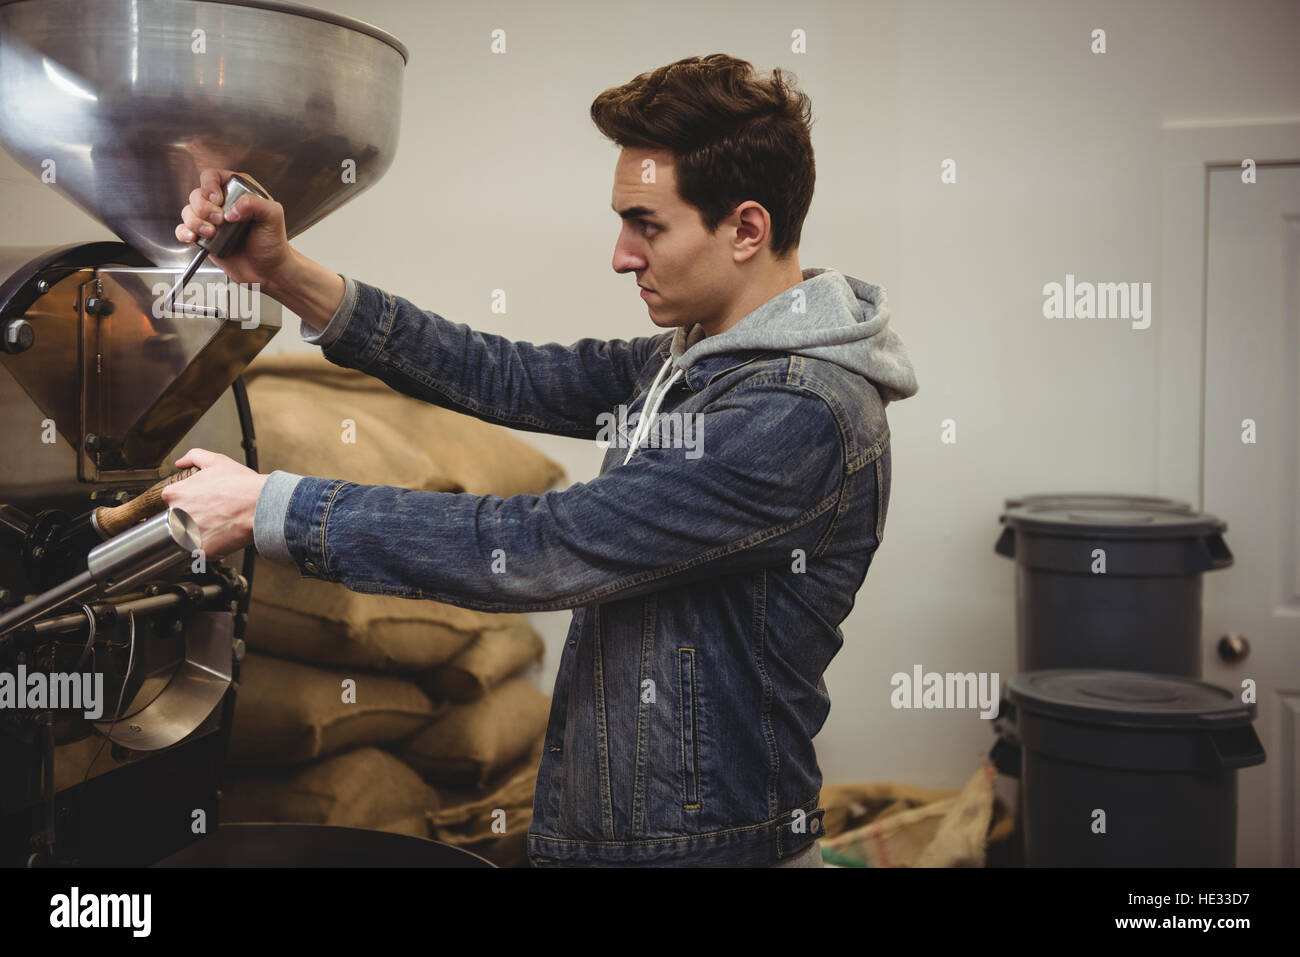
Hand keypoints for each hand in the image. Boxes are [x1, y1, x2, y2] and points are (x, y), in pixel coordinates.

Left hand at [159, 448, 268, 560]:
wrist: (261, 505)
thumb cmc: (241, 485)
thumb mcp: (217, 461)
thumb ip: (194, 456)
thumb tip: (181, 462)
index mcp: (176, 494)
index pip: (170, 501)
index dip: (185, 501)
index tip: (197, 503)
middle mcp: (177, 514)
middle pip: (176, 520)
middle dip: (190, 519)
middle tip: (210, 514)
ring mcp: (188, 534)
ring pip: (186, 538)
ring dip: (198, 534)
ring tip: (217, 526)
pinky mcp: (200, 550)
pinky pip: (200, 552)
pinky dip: (209, 547)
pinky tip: (222, 536)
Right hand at [175, 168, 292, 287]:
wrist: (268, 270)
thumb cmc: (273, 243)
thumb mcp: (273, 216)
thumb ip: (255, 203)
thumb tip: (232, 209)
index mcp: (238, 191)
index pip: (212, 176)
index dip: (209, 186)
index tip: (218, 201)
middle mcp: (223, 204)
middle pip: (197, 194)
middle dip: (204, 208)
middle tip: (220, 221)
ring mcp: (212, 221)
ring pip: (188, 211)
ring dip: (196, 222)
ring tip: (212, 233)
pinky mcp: (204, 237)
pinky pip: (183, 229)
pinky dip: (184, 233)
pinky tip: (194, 238)